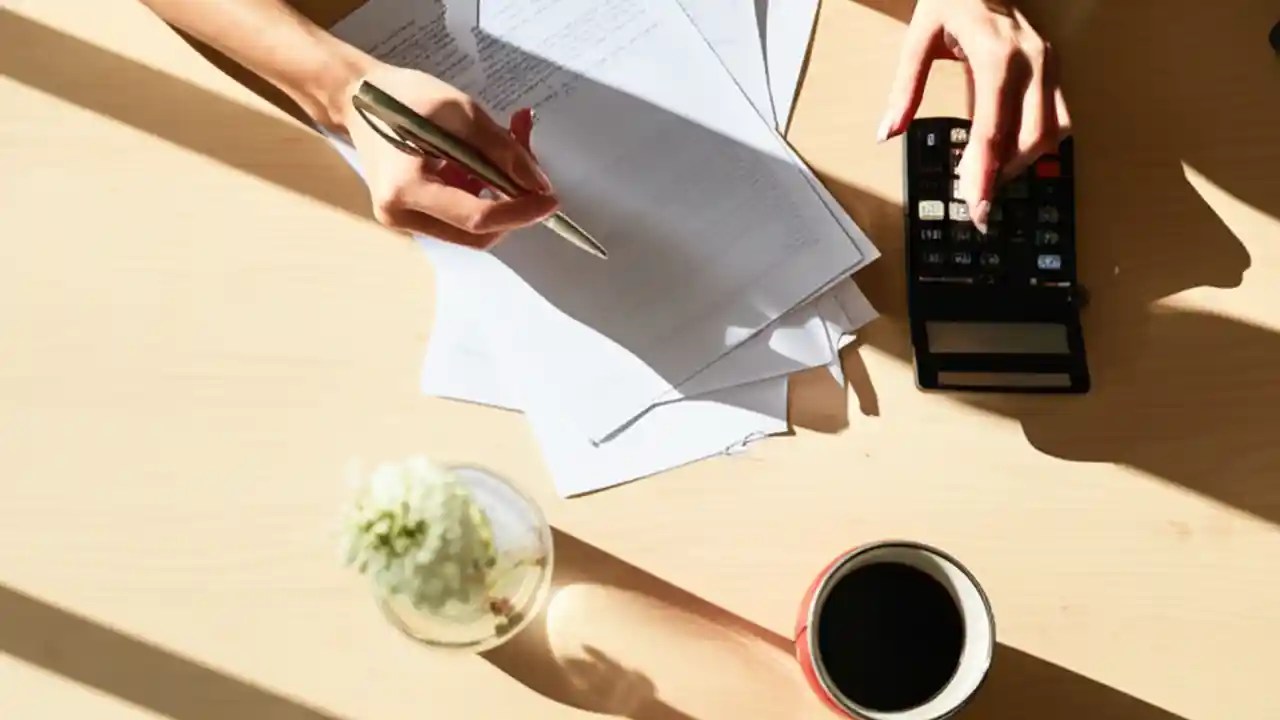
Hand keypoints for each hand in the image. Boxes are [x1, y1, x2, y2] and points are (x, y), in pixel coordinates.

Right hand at [344, 63, 559, 248]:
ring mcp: (404, 221)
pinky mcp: (411, 216)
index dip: (519, 212)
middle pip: (477, 233)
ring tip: (507, 150)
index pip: (476, 217)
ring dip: (499, 197)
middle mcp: (401, 215)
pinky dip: (481, 193)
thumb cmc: (403, 97)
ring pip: (472, 228)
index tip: (550, 199)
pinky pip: (459, 217)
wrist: (358, 99)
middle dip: (512, 206)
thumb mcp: (458, 110)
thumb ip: (500, 148)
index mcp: (406, 188)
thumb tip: (537, 183)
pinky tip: (481, 162)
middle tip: (530, 167)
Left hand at [879, 0, 1069, 232]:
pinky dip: (1038, 142)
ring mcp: (1049, 63)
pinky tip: (1011, 153)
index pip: (992, 129)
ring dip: (1024, 161)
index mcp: (996, 55)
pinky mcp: (1055, 66)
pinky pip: (1059, 116)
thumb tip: (887, 133)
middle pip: (1030, 138)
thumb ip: (905, 89)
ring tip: (991, 176)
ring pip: (1052, 131)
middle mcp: (1032, 60)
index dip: (984, 172)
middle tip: (978, 202)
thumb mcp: (918, 38)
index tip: (975, 205)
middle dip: (1004, 175)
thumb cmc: (949, 1)